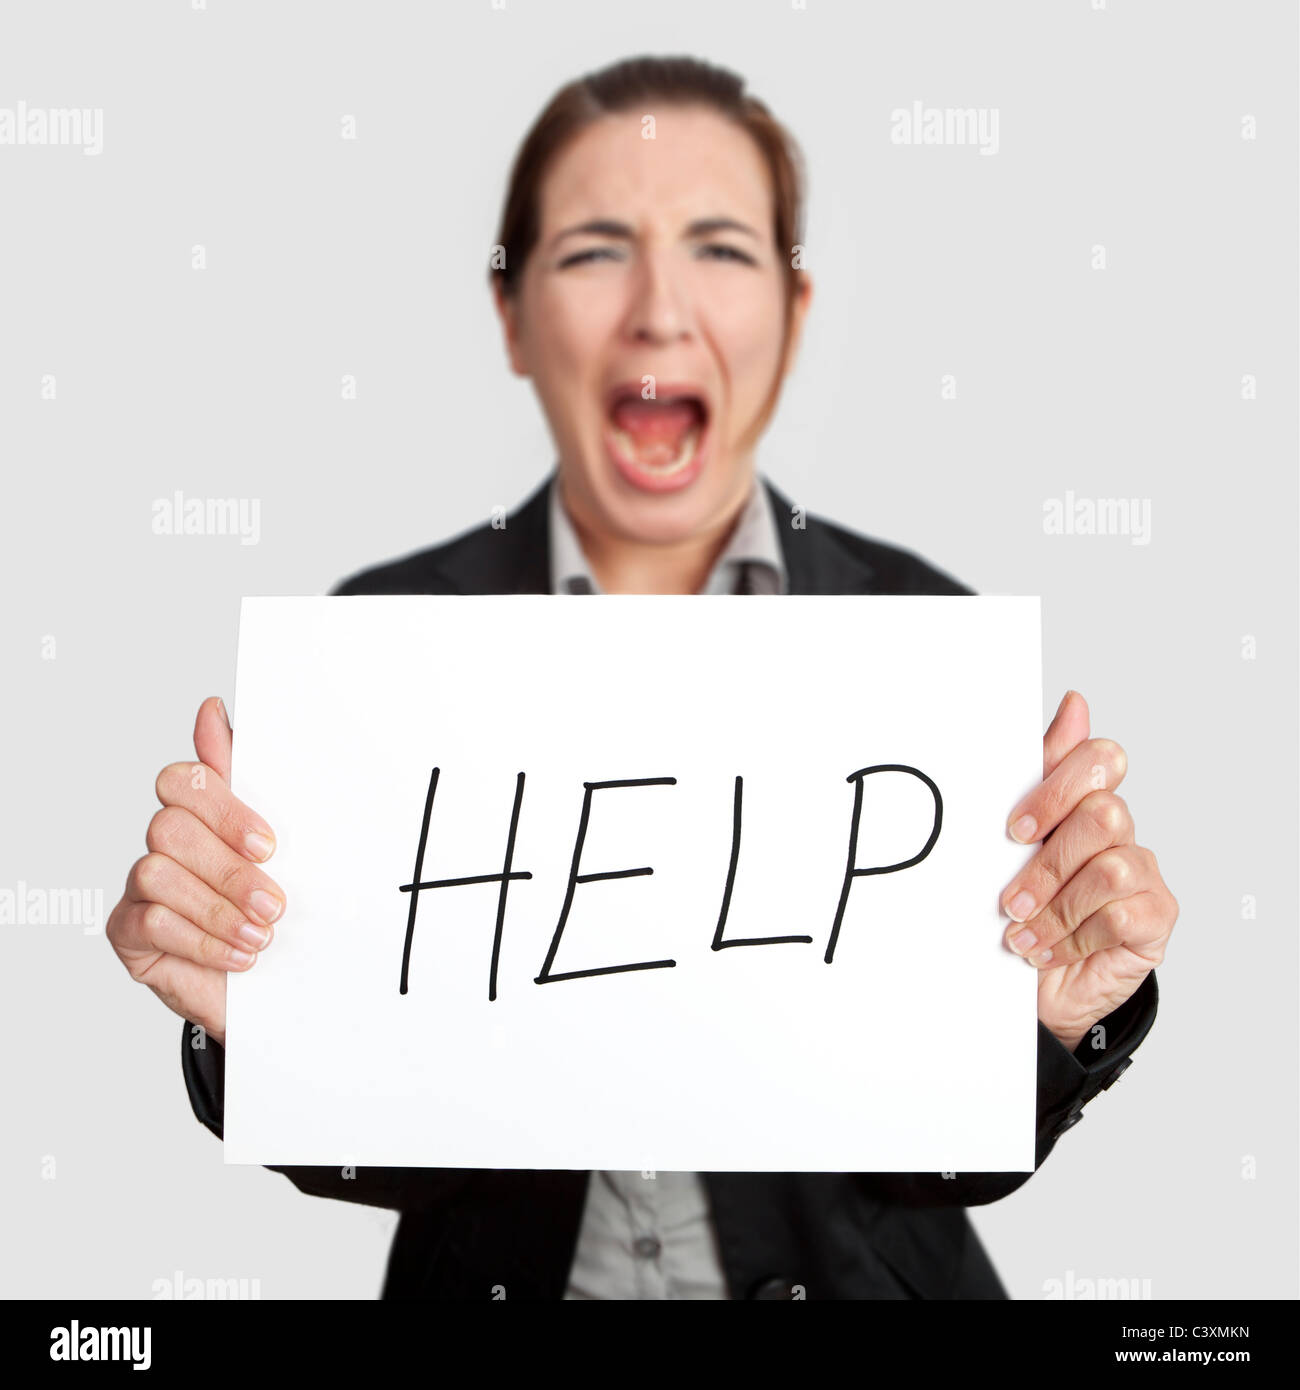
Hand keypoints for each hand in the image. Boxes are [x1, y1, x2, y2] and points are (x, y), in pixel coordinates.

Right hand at [106, 697, 283, 1046]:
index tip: (269, 844)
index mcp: (201, 813)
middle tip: (274, 904)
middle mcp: (165, 843)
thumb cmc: (270, 907)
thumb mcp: (284, 846)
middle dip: (229, 870)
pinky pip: (150, 922)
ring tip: (261, 935)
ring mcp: (141, 886)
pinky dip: (201, 940)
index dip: (223, 807)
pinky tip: (237, 955)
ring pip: (157, 874)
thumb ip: (253, 780)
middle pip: (170, 827)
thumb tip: (213, 710)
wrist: (270, 984)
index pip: (183, 779)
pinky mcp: (128, 930)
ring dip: (217, 909)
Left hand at [999, 690, 1177, 1052]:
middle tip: (1010, 897)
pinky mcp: (1155, 918)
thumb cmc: (1027, 907)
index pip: (1099, 759)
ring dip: (1054, 907)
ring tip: (1022, 932)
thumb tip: (1075, 705)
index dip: (1056, 788)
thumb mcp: (1013, 847)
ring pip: (1109, 869)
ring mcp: (1143, 873)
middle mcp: (1120, 833)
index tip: (1014, 830)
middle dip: (1047, 862)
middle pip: (1103, 813)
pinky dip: (1075, 935)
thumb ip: (1035, 778)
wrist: (1040, 983)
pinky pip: (1122, 915)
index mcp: (1085, 804)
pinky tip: (1050, 950)